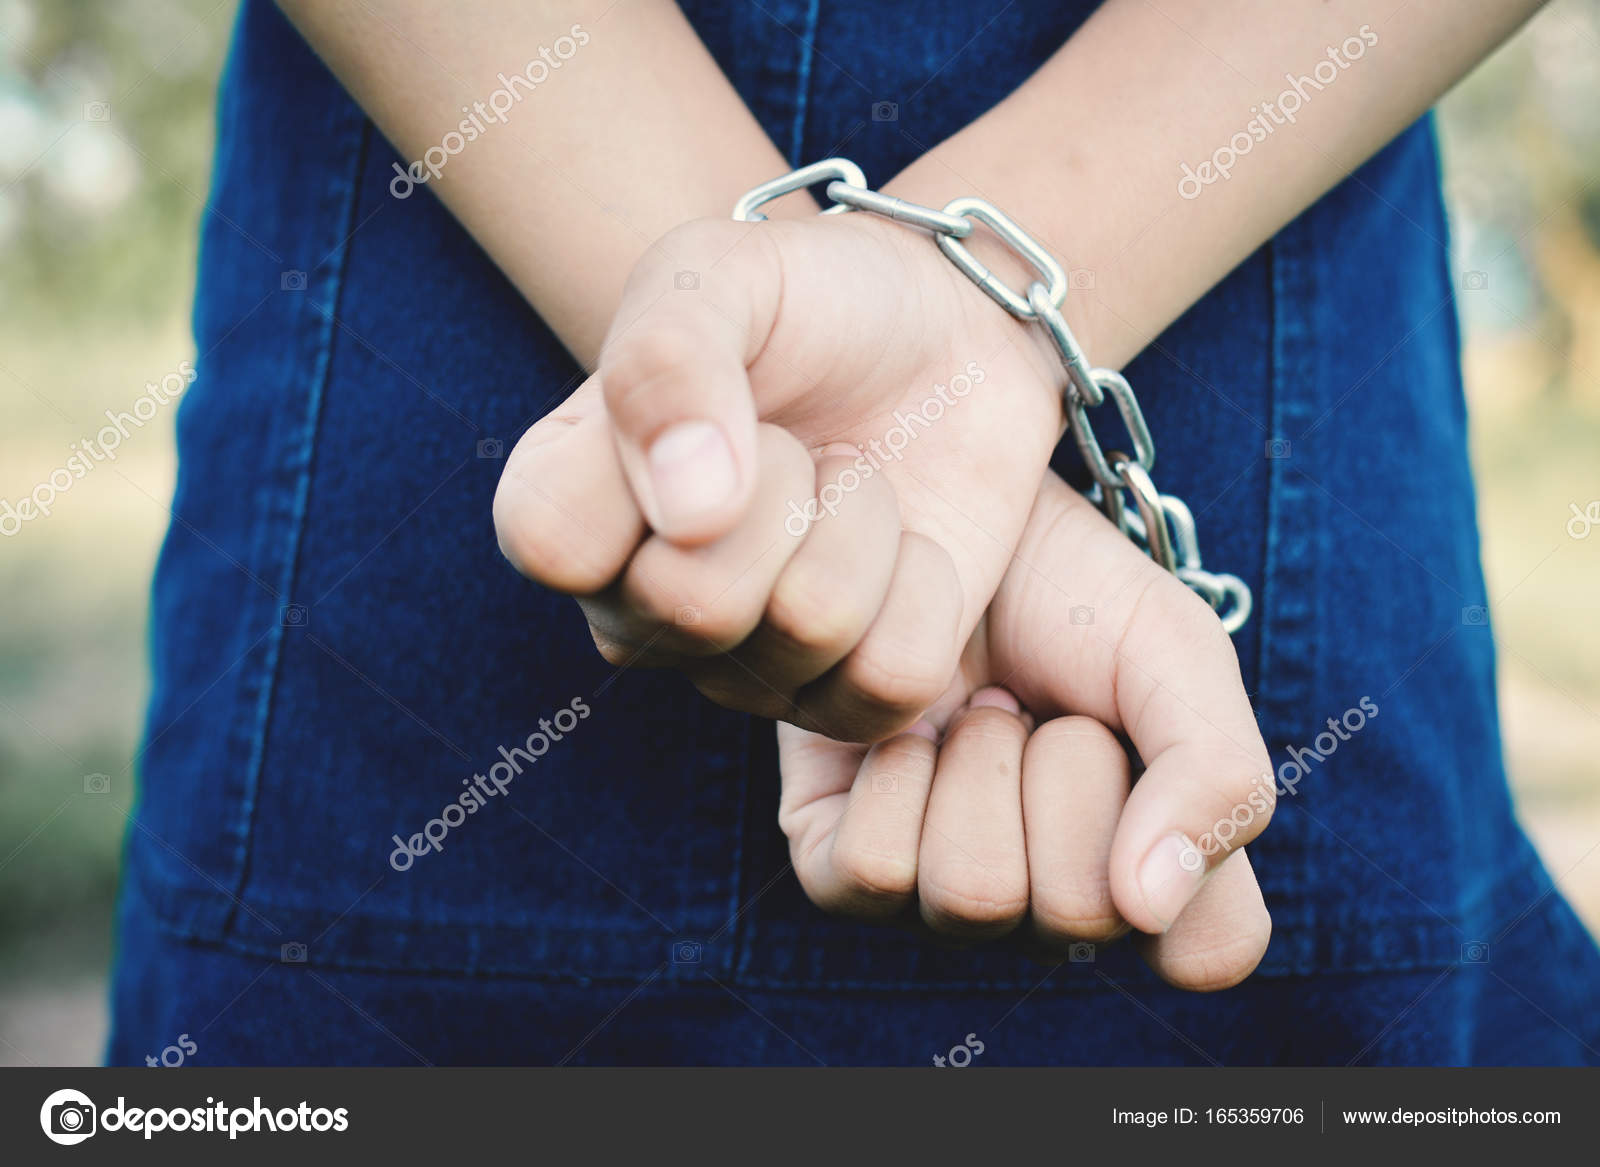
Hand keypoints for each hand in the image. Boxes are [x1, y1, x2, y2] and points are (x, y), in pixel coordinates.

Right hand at [494, 210, 1064, 741]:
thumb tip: (686, 513)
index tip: (718, 402)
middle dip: (785, 486)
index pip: (554, 544)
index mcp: (570, 505)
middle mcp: (637, 609)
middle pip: (697, 601)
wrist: (951, 337)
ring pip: (809, 628)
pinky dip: (929, 588)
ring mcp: (740, 672)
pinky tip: (909, 545)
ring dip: (863, 520)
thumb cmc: (813, 304)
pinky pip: (893, 678)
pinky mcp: (848, 701)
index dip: (647, 470)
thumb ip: (666, 359)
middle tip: (801, 439)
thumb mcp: (722, 274)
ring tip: (851, 477)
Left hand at [776, 473, 1274, 988]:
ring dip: (984, 762)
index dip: (1188, 835)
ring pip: (973, 893)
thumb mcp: (1178, 653)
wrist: (943, 526)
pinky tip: (911, 731)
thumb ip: (1215, 775)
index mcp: (1154, 884)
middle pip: (1079, 913)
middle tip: (1044, 707)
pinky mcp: (845, 874)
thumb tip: (1148, 909)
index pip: (1206, 951)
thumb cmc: (1070, 599)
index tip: (1144, 738)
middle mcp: (1051, 918)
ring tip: (980, 710)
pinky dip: (897, 773)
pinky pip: (874, 869)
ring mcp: (945, 906)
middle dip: (1069, 768)